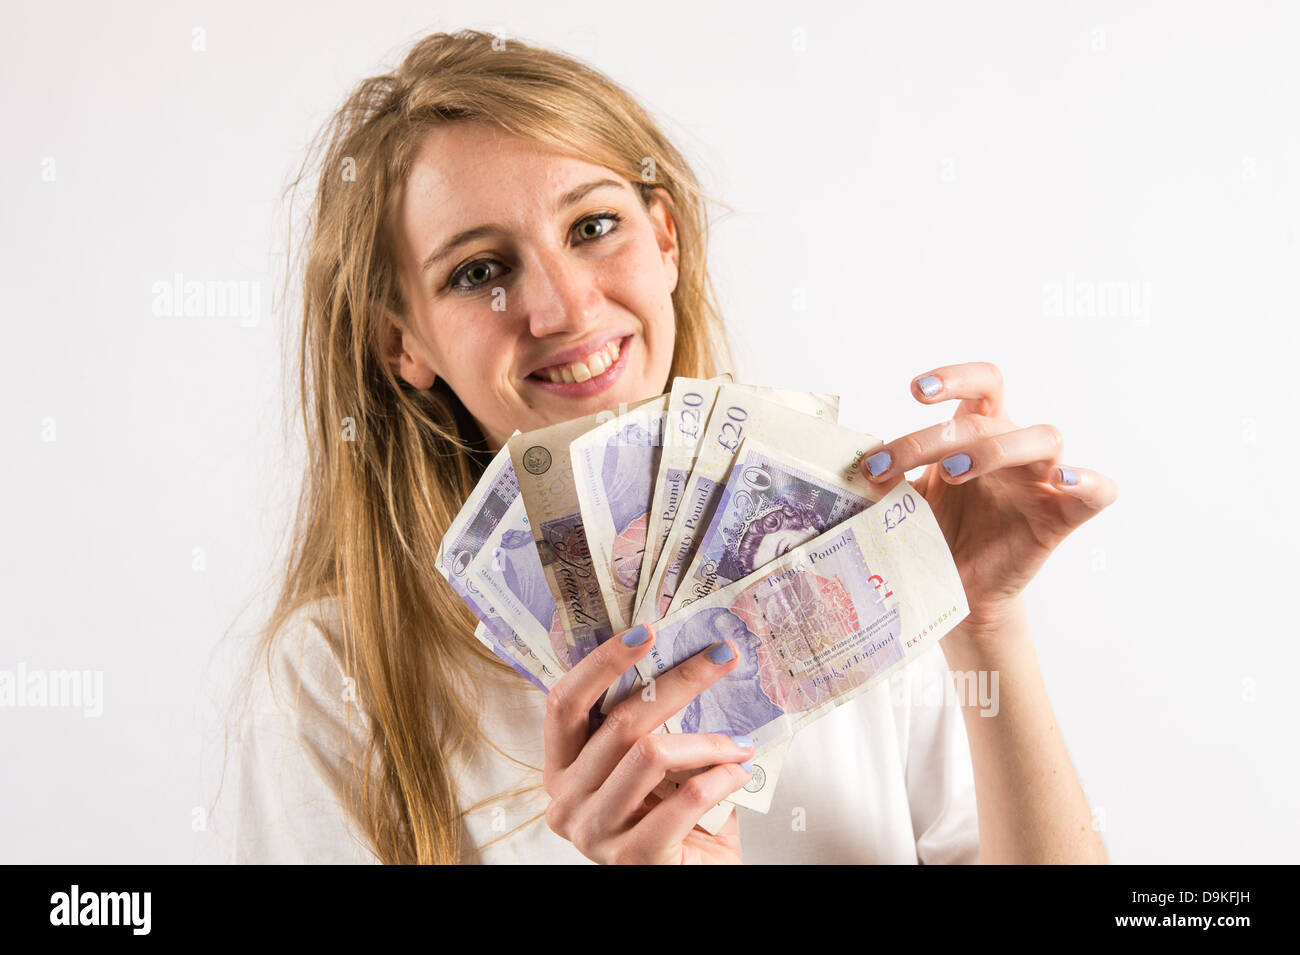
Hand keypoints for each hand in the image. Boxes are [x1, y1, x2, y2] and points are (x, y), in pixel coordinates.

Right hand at [543, 625, 754, 863]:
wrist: (693, 883)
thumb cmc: (675, 822)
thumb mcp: (651, 769)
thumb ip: (651, 726)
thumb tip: (691, 657)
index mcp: (561, 769)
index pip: (564, 702)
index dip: (602, 662)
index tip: (647, 631)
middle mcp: (566, 801)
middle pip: (619, 722)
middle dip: (679, 682)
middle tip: (722, 657)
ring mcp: (594, 833)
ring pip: (652, 754)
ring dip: (708, 740)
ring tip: (738, 742)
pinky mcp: (632, 859)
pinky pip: (685, 798)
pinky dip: (722, 777)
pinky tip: (740, 771)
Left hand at [859, 361, 1118, 631]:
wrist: (951, 591)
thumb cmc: (931, 534)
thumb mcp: (900, 499)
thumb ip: (882, 473)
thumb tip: (844, 458)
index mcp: (977, 432)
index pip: (980, 384)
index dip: (954, 377)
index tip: (916, 391)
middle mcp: (1011, 448)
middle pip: (989, 418)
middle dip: (934, 435)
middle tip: (888, 465)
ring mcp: (1040, 481)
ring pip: (1043, 437)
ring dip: (993, 449)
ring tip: (949, 474)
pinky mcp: (1060, 518)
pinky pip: (1097, 492)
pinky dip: (1089, 481)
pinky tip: (1065, 481)